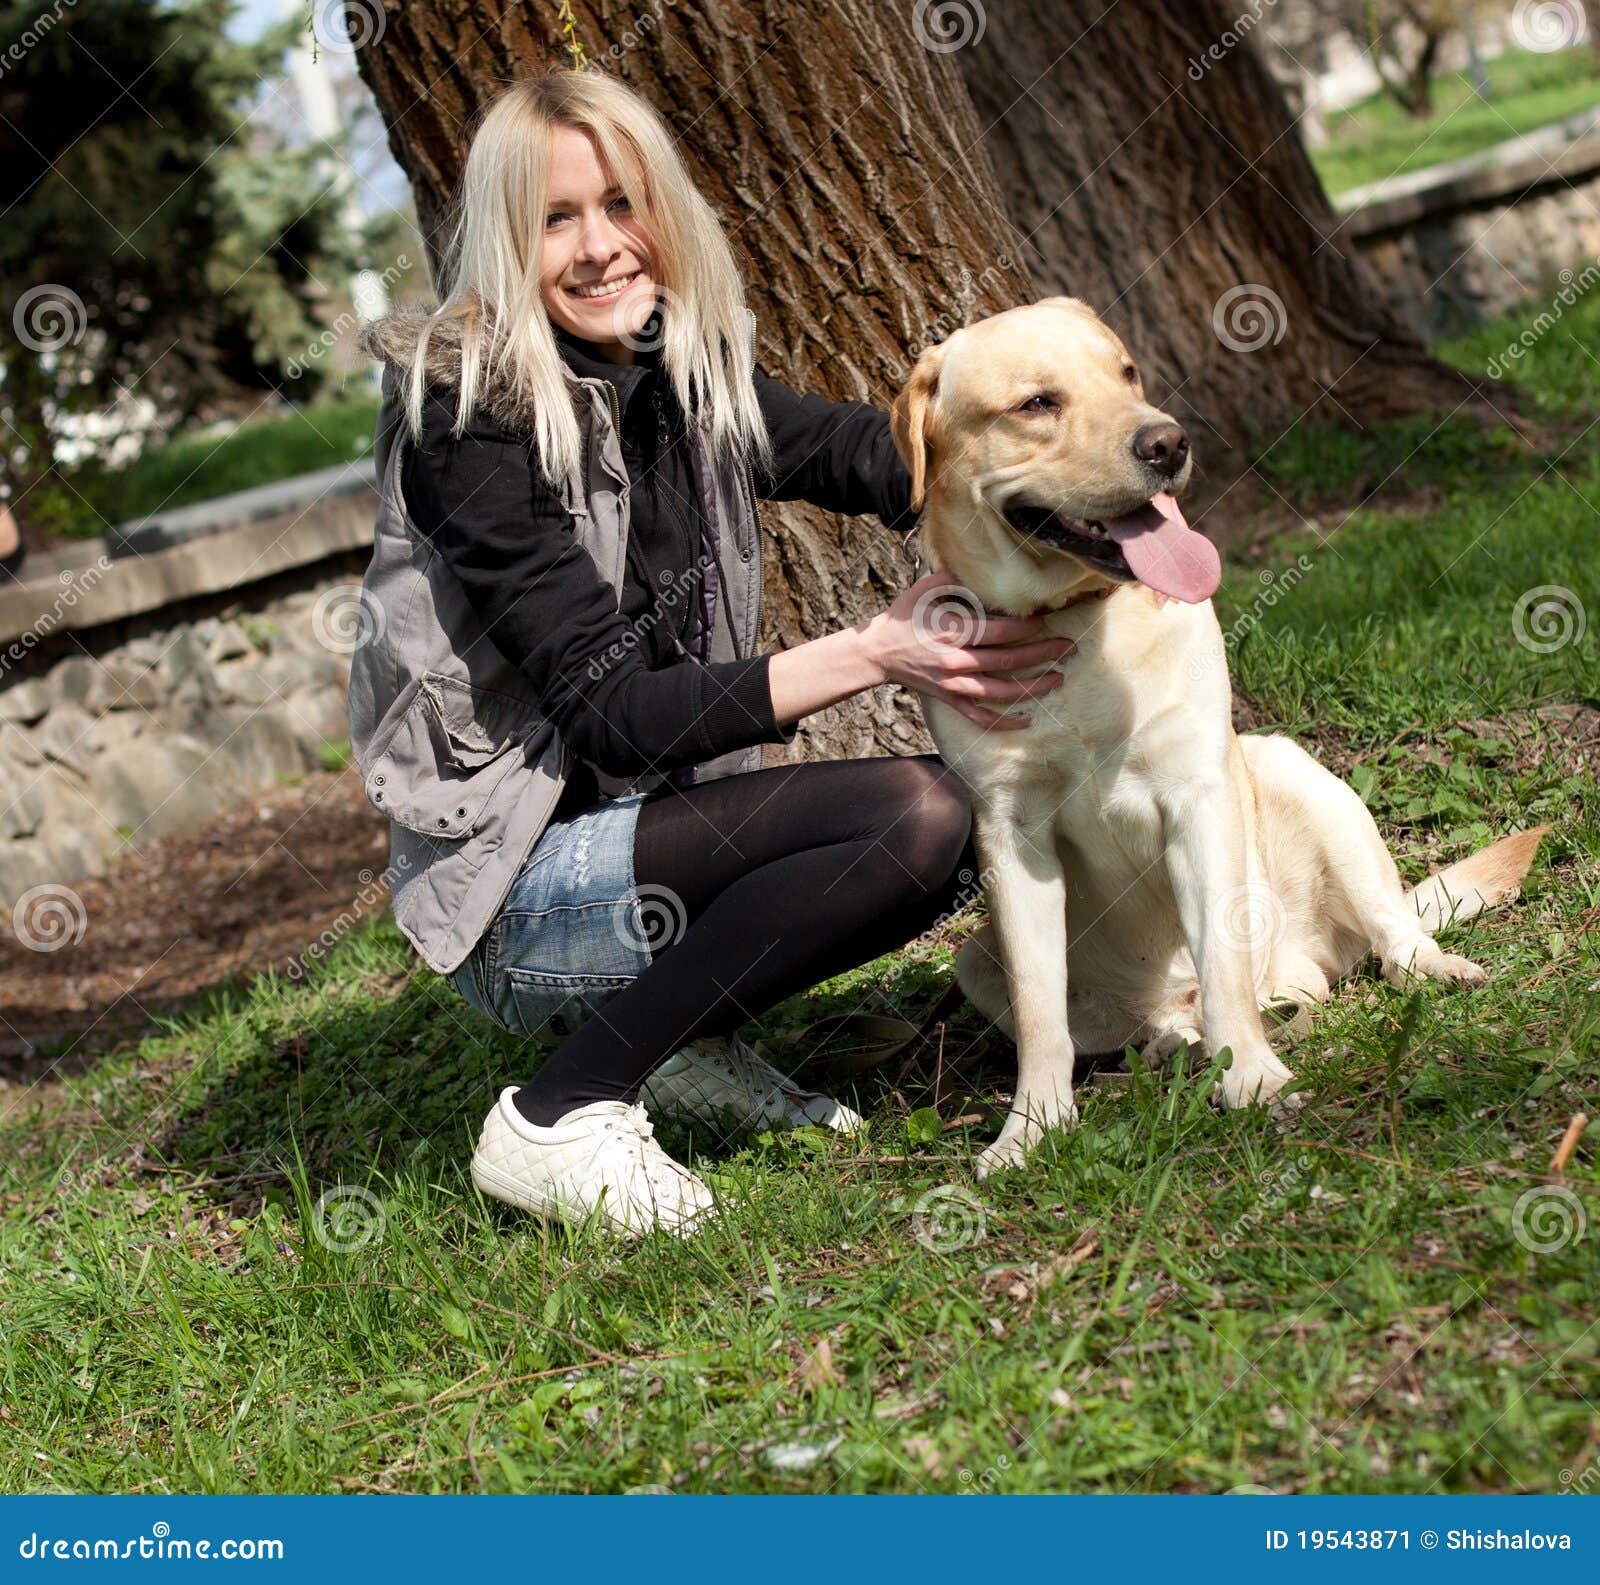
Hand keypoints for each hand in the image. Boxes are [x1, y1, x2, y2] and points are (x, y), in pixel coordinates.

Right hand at [860, 570, 1076, 730]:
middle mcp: (956, 662)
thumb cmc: (902, 617)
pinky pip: (981, 716)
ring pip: (1002, 692)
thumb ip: (955, 578)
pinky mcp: (950, 699)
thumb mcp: (924, 588)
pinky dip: (1005, 721)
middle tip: (1069, 647)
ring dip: (1034, 687)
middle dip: (1043, 653)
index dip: (1027, 628)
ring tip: (1059, 678)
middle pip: (1009, 660)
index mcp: (952, 632)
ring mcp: (954, 685)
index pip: (1000, 632)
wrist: (876, 653)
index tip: (1044, 622)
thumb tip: (984, 572)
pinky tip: (1027, 718)